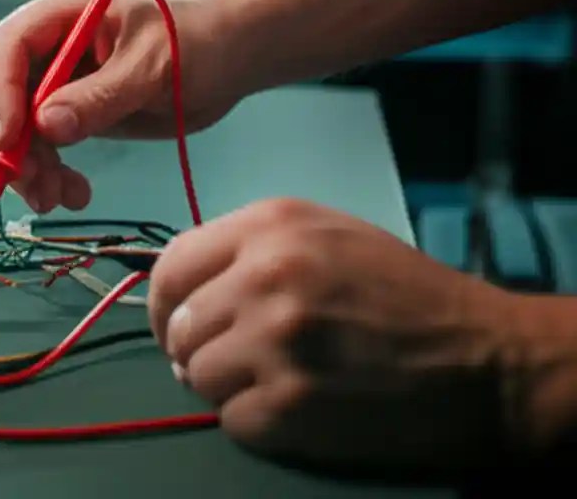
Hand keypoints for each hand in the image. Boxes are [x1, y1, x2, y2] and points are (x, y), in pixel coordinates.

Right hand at [0, 0, 244, 213]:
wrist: (228, 58)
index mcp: (63, 13)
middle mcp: (48, 43)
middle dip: (7, 140)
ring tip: (56, 200)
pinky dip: (48, 173)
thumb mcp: (152, 68)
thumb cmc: (198, 44)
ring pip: (13, 125)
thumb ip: (100, 97)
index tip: (7, 142)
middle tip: (30, 183)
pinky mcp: (67, 110)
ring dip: (26, 167)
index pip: (8, 47)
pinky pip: (40, 145)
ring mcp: (55, 78)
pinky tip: (74, 194)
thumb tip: (47, 127)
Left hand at [148, 198, 521, 471]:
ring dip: (225, 385)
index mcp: (270, 226)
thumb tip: (185, 290)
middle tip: (237, 358)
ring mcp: (274, 343)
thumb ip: (250, 250)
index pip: (170, 266)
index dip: (164, 303)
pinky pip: (229, 419)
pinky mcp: (288, 405)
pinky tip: (298, 405)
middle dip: (196, 347)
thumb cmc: (404, 293)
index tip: (176, 323)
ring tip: (276, 379)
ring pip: (196, 376)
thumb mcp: (327, 236)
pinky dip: (255, 420)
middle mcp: (264, 277)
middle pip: (178, 326)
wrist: (483, 361)